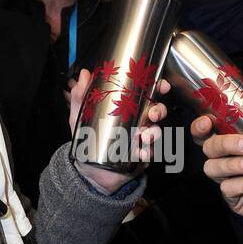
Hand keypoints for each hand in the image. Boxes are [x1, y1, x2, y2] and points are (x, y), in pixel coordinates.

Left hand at [68, 67, 169, 193]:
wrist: (89, 168)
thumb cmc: (87, 139)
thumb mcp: (80, 115)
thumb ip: (80, 96)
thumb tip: (84, 75)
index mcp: (127, 108)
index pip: (146, 94)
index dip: (158, 87)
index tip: (162, 85)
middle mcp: (137, 121)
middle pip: (157, 111)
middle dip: (159, 110)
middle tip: (152, 114)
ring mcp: (141, 138)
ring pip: (157, 131)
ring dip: (155, 132)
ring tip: (144, 135)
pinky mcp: (142, 155)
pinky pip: (151, 152)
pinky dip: (148, 152)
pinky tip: (140, 153)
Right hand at [190, 83, 242, 238]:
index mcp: (238, 140)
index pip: (208, 131)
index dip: (200, 126)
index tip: (208, 121)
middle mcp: (230, 158)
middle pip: (208, 148)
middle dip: (225, 143)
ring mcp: (233, 180)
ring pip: (213, 168)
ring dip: (233, 164)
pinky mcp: (238, 200)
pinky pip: (228, 190)